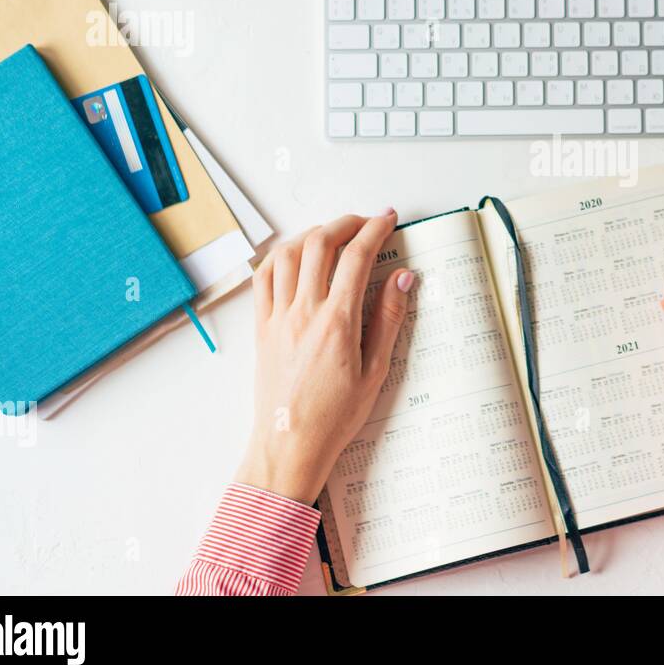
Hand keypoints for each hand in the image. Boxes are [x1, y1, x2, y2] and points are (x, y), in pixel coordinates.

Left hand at [236, 210, 412, 502]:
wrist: (289, 445)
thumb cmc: (334, 417)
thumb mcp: (376, 371)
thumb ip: (388, 319)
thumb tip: (402, 277)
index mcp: (337, 323)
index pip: (356, 257)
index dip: (375, 229)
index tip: (388, 219)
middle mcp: (303, 312)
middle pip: (320, 243)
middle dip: (346, 223)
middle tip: (365, 223)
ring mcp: (277, 317)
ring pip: (288, 253)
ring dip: (312, 233)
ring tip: (332, 235)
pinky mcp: (261, 327)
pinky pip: (263, 277)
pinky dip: (279, 256)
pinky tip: (295, 256)